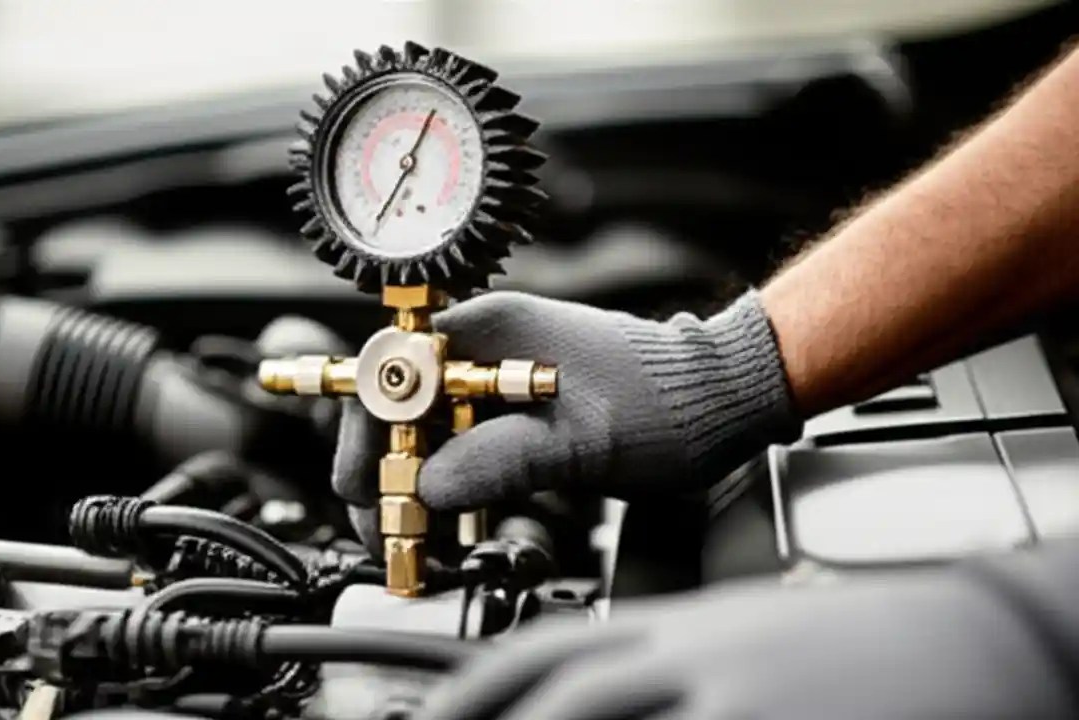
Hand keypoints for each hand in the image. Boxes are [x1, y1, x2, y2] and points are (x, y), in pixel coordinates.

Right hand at [332, 290, 799, 549]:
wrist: (721, 397)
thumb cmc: (666, 402)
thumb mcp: (579, 442)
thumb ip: (498, 462)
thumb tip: (429, 489)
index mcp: (491, 332)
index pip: (392, 375)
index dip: (369, 434)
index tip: (366, 486)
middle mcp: (487, 345)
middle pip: (401, 406)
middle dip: (387, 469)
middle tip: (387, 529)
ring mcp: (500, 373)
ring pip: (429, 429)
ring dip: (416, 481)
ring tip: (416, 538)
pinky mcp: (517, 405)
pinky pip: (463, 441)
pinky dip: (451, 481)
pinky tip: (452, 520)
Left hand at [419, 554, 1075, 719]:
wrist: (960, 637)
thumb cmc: (841, 641)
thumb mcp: (727, 638)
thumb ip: (654, 664)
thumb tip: (579, 693)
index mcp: (670, 626)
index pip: (542, 648)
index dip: (472, 688)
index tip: (428, 717)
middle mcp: (691, 658)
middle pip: (559, 691)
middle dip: (484, 717)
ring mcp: (734, 699)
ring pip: (601, 718)